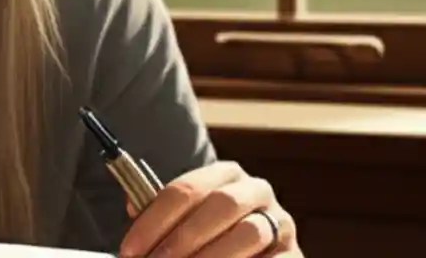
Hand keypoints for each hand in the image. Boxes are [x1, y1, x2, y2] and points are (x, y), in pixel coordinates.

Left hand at [118, 161, 300, 257]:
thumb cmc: (211, 240)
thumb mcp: (186, 223)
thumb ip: (160, 215)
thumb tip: (134, 206)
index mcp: (225, 176)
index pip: (186, 189)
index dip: (154, 220)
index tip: (131, 250)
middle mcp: (256, 191)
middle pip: (220, 205)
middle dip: (182, 238)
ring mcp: (279, 222)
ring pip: (248, 233)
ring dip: (210, 257)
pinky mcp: (294, 254)